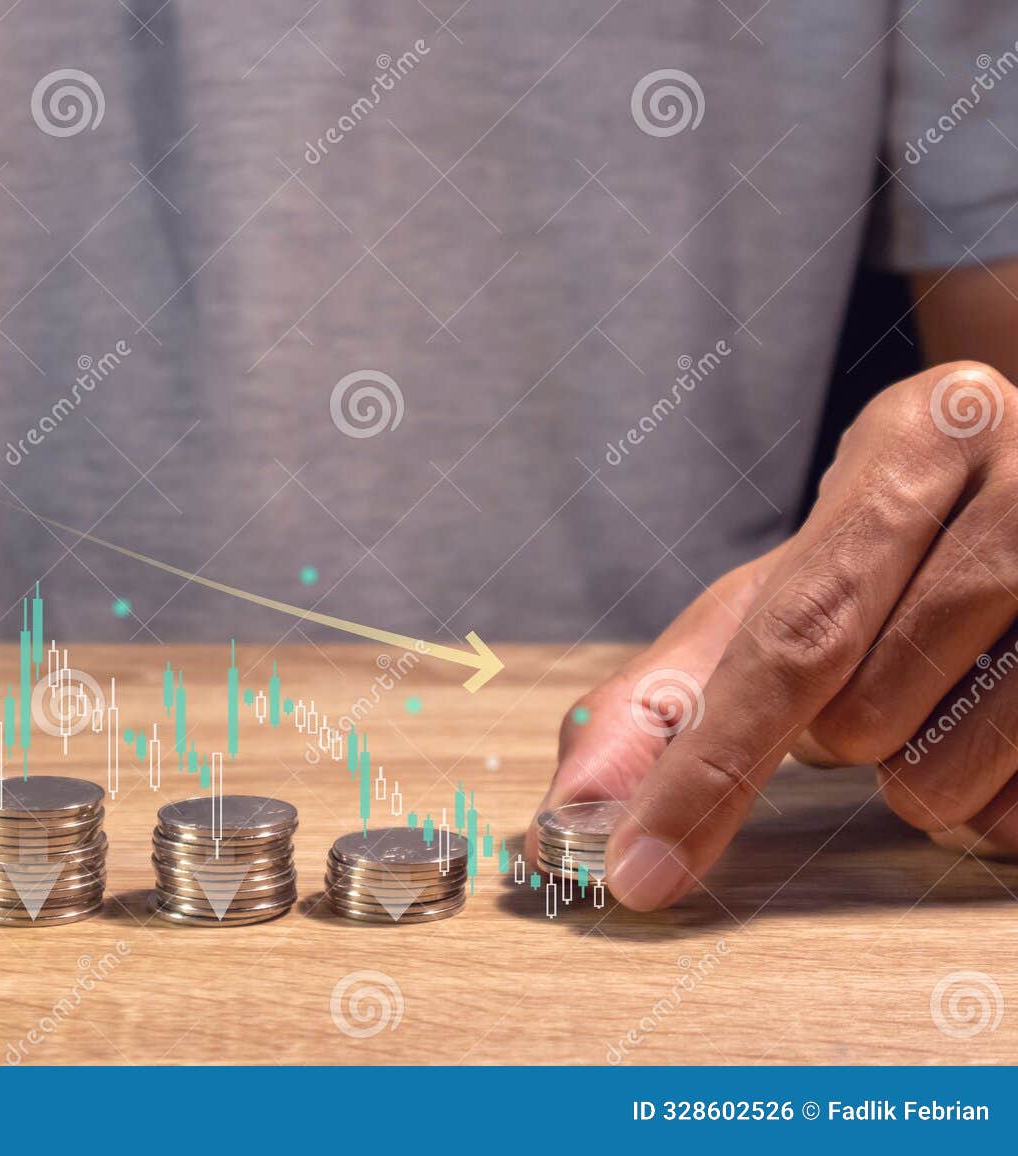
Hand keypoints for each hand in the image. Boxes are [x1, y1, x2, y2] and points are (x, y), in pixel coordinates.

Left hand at [532, 361, 1017, 909]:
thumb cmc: (908, 547)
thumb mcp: (789, 575)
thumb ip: (671, 682)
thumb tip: (577, 797)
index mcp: (924, 434)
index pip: (792, 633)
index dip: (705, 769)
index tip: (637, 871)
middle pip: (867, 709)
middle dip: (830, 736)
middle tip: (862, 686)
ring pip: (952, 772)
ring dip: (909, 776)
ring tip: (934, 699)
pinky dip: (984, 808)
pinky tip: (995, 734)